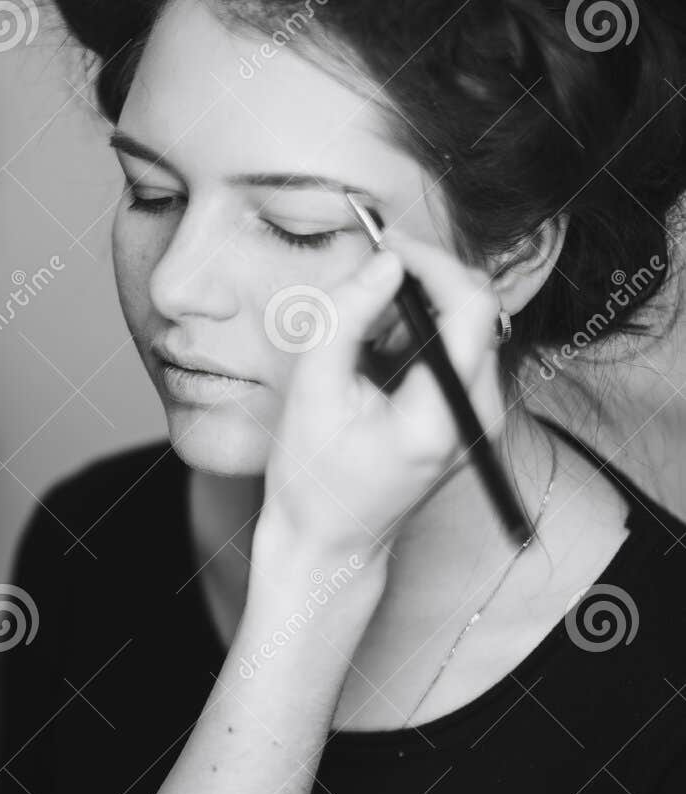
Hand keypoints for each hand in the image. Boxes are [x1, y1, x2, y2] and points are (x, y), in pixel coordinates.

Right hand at [256, 231, 505, 566]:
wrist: (329, 546)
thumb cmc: (312, 481)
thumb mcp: (312, 390)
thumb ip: (346, 316)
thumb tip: (385, 259)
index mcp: (443, 416)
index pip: (471, 305)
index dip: (431, 261)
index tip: (385, 247)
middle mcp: (478, 415)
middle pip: (474, 309)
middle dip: (419, 285)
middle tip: (362, 296)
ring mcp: (479, 417)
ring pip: (464, 324)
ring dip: (413, 312)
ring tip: (359, 343)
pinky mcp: (467, 415)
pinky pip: (453, 349)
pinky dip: (414, 337)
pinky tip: (374, 363)